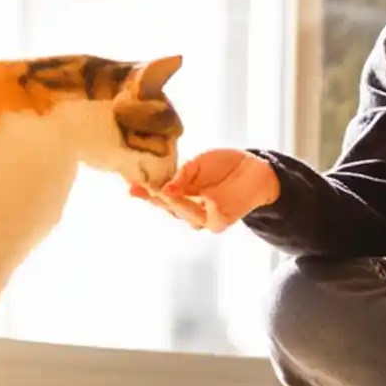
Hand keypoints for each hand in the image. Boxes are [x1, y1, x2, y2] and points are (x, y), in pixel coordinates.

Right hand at [130, 149, 279, 232]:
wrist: (255, 168)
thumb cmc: (224, 165)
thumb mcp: (198, 163)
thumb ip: (183, 175)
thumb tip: (164, 189)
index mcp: (181, 194)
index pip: (160, 196)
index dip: (145, 193)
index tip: (130, 187)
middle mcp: (190, 209)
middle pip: (168, 207)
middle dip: (155, 199)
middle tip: (142, 188)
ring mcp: (205, 217)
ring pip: (185, 213)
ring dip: (175, 203)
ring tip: (164, 190)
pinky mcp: (222, 221)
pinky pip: (208, 218)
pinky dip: (202, 209)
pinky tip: (199, 198)